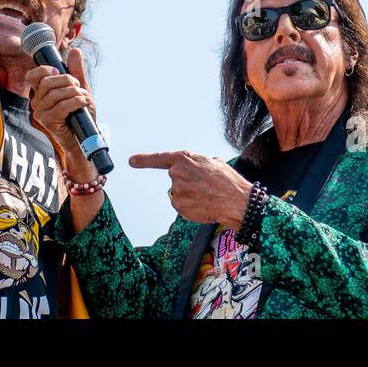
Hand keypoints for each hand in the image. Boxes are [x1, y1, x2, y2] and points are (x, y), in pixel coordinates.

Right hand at [27, 47, 95, 167]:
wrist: (84, 139)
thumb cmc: (79, 115)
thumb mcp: (79, 90)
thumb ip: (75, 72)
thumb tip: (74, 51)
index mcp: (41, 93)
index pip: (32, 76)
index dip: (45, 69)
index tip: (59, 71)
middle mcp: (37, 103)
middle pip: (47, 82)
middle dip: (67, 80)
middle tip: (78, 87)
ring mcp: (41, 114)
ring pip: (55, 94)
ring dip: (74, 93)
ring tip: (83, 98)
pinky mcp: (48, 123)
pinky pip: (61, 106)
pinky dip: (76, 102)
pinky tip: (84, 103)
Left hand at [130, 150, 253, 227]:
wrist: (235, 200)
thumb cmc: (227, 181)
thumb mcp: (214, 163)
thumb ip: (199, 163)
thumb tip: (200, 168)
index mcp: (184, 159)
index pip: (159, 159)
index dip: (144, 160)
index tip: (132, 161)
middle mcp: (176, 173)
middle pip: (176, 180)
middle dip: (187, 184)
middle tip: (204, 187)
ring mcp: (176, 190)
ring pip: (179, 194)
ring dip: (190, 196)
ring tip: (206, 196)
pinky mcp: (178, 205)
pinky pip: (181, 206)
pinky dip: (190, 207)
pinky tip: (203, 205)